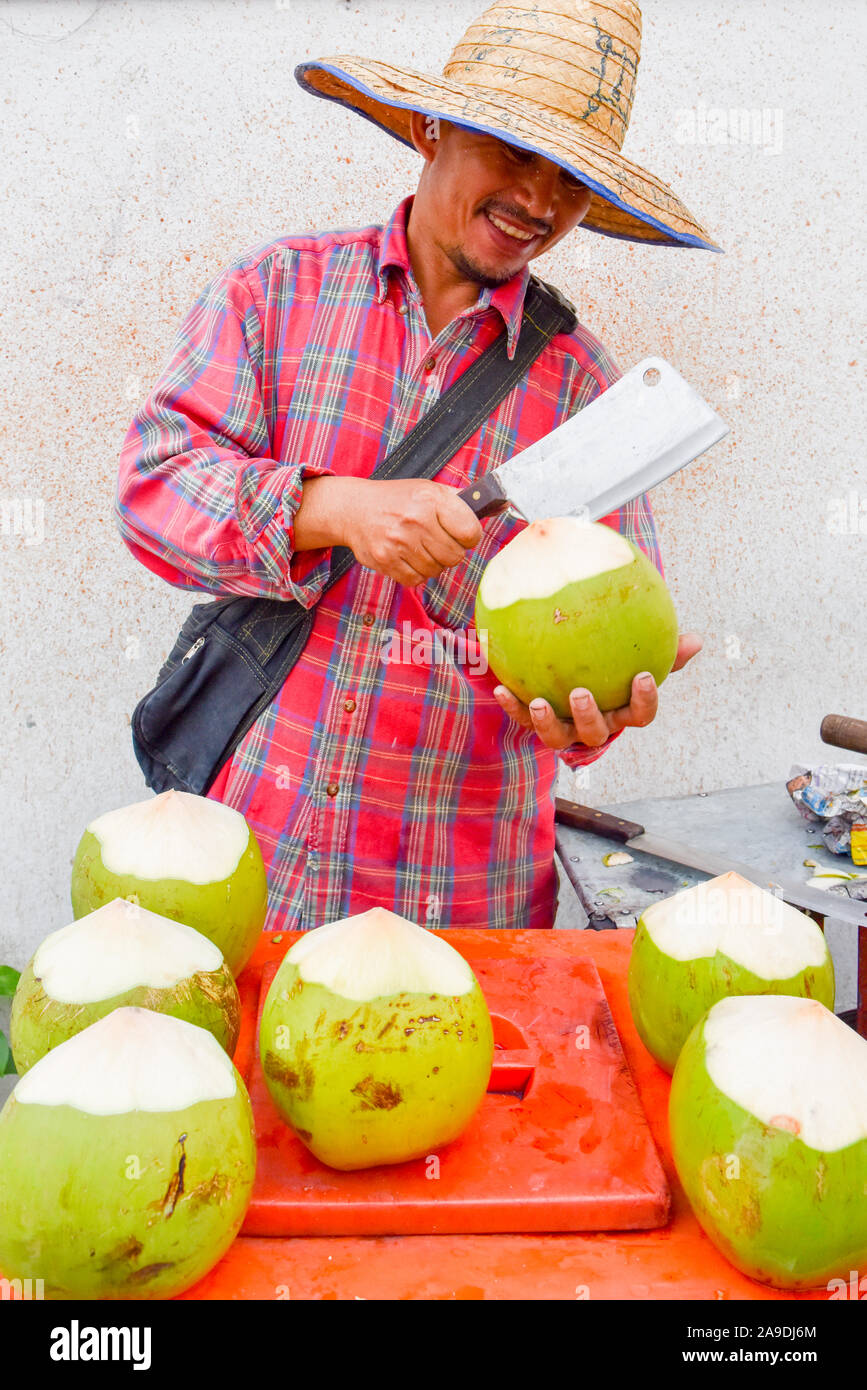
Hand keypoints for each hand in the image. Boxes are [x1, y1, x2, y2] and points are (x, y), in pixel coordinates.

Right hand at [296, 476, 482, 585]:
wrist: (353, 508)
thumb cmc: (397, 499)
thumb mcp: (429, 489)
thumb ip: (462, 501)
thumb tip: (501, 505)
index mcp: (432, 498)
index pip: (470, 532)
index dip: (469, 537)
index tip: (461, 534)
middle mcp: (416, 519)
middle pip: (455, 556)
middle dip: (450, 552)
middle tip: (437, 541)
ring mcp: (399, 541)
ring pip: (436, 570)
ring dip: (432, 563)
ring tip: (419, 547)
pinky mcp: (386, 560)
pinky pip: (416, 579)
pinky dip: (416, 572)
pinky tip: (408, 557)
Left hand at [492, 632, 702, 749]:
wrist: (573, 671)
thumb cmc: (614, 665)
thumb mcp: (636, 656)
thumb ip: (664, 651)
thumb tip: (698, 640)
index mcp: (622, 712)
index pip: (641, 715)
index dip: (644, 700)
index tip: (643, 676)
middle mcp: (594, 726)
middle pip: (596, 732)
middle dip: (589, 717)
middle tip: (580, 693)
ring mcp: (564, 728)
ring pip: (557, 737)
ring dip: (546, 722)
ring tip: (537, 702)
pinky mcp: (534, 722)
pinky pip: (521, 718)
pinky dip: (511, 706)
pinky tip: (500, 687)